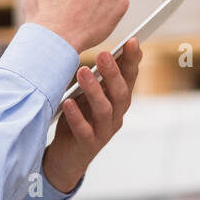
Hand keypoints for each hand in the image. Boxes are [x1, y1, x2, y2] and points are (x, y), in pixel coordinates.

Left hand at [42, 38, 142, 192]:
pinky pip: (84, 130)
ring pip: (105, 110)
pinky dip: (77, 116)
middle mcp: (116, 116)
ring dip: (94, 90)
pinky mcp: (88, 145)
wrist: (67, 157)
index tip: (132, 41)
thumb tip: (103, 50)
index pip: (129, 78)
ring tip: (82, 72)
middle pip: (120, 93)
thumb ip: (99, 78)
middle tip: (102, 54)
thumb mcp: (90, 96)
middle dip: (113, 73)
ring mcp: (103, 132)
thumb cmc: (80, 119)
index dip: (132, 61)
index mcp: (118, 101)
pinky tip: (68, 102)